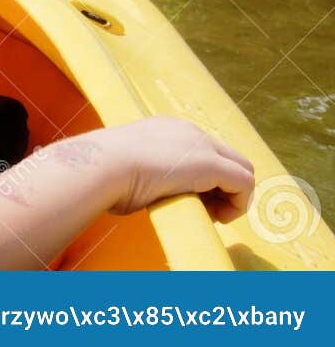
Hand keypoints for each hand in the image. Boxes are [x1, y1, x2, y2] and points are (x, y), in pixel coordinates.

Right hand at [88, 117, 255, 221]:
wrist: (101, 165)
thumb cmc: (103, 172)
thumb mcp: (128, 166)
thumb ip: (147, 172)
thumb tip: (142, 190)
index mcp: (167, 129)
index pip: (205, 151)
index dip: (207, 180)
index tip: (194, 200)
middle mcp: (189, 131)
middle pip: (230, 158)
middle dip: (225, 187)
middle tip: (208, 210)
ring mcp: (201, 145)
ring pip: (242, 169)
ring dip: (233, 197)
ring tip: (212, 215)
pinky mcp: (211, 164)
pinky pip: (245, 184)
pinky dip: (239, 204)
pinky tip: (218, 217)